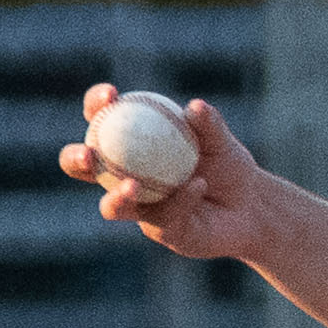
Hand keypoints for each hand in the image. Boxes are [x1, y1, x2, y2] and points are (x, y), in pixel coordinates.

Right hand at [60, 87, 271, 262]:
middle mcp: (123, 177)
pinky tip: (198, 186)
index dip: (96, 105)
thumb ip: (208, 124)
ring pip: (112, 206)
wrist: (251, 207)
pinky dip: (180, 200)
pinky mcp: (161, 232)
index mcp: (130, 145)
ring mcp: (139, 208)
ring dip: (117, 195)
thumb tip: (194, 107)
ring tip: (132, 185)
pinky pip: (162, 218)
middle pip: (83, 169)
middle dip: (76, 159)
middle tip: (89, 154)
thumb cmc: (228, 166)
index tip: (110, 94)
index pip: (101, 120)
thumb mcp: (221, 141)